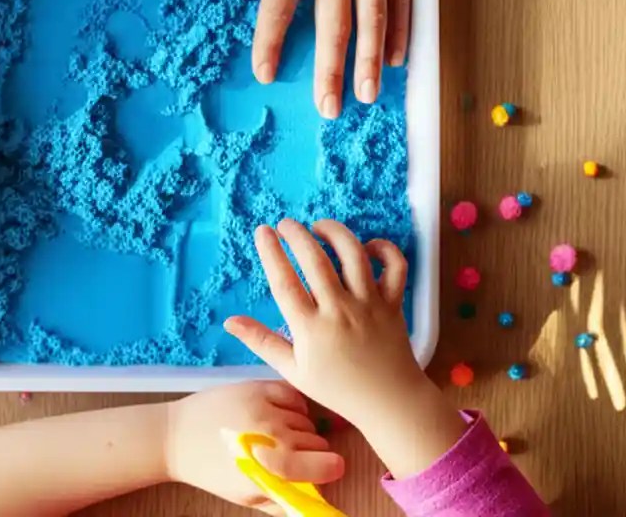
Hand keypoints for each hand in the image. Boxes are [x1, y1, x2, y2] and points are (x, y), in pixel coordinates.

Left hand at [165, 381, 343, 509]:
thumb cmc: (211, 472)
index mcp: (269, 470)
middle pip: (318, 443)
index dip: (331, 468)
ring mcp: (263, 410)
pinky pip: (294, 396)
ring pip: (307, 420)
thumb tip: (318, 500)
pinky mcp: (256, 387)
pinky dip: (294, 406)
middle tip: (291, 454)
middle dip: (311, 451)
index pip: (324, 466)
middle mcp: (270, 438)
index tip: (328, 468)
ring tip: (277, 434)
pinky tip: (279, 414)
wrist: (175, 437)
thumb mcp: (246, 497)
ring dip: (300, 429)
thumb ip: (284, 501)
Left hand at [218, 0, 415, 117]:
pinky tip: (396, 57)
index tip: (266, 74)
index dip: (271, 43)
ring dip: (368, 60)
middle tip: (327, 108)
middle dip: (329, 70)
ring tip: (365, 96)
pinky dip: (400, 27)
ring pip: (373, 16)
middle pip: (333, 24)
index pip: (280, 6)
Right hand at [225, 220, 465, 477]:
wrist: (390, 402)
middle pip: (316, 260)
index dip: (271, 253)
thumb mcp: (293, 370)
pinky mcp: (393, 303)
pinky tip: (366, 247)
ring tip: (320, 227)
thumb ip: (262, 341)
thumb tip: (229, 321)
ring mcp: (369, 304)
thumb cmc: (337, 388)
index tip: (262, 231)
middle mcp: (339, 310)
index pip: (285, 282)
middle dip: (297, 235)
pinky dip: (384, 250)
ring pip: (354, 255)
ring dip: (335, 233)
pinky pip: (395, 267)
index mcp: (310, 328)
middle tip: (286, 223)